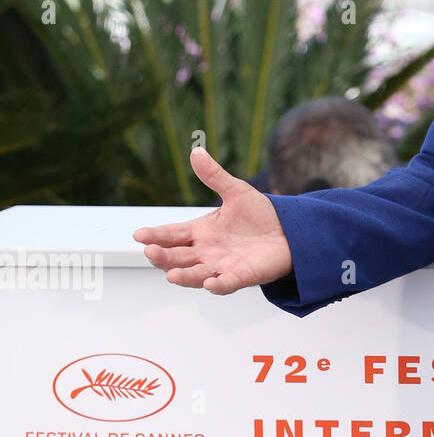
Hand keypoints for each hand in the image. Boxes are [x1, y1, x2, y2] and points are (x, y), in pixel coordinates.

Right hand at [133, 147, 292, 294]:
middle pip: (176, 257)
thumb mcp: (236, 191)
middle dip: (162, 256)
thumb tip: (196, 150)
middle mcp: (205, 252)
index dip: (155, 235)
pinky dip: (219, 285)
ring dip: (184, 276)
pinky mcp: (241, 276)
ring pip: (195, 275)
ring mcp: (221, 266)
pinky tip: (211, 283)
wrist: (290, 231)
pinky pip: (227, 284)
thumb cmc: (260, 215)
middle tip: (150, 251)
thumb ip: (215, 175)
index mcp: (200, 231)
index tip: (139, 234)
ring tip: (171, 274)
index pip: (171, 234)